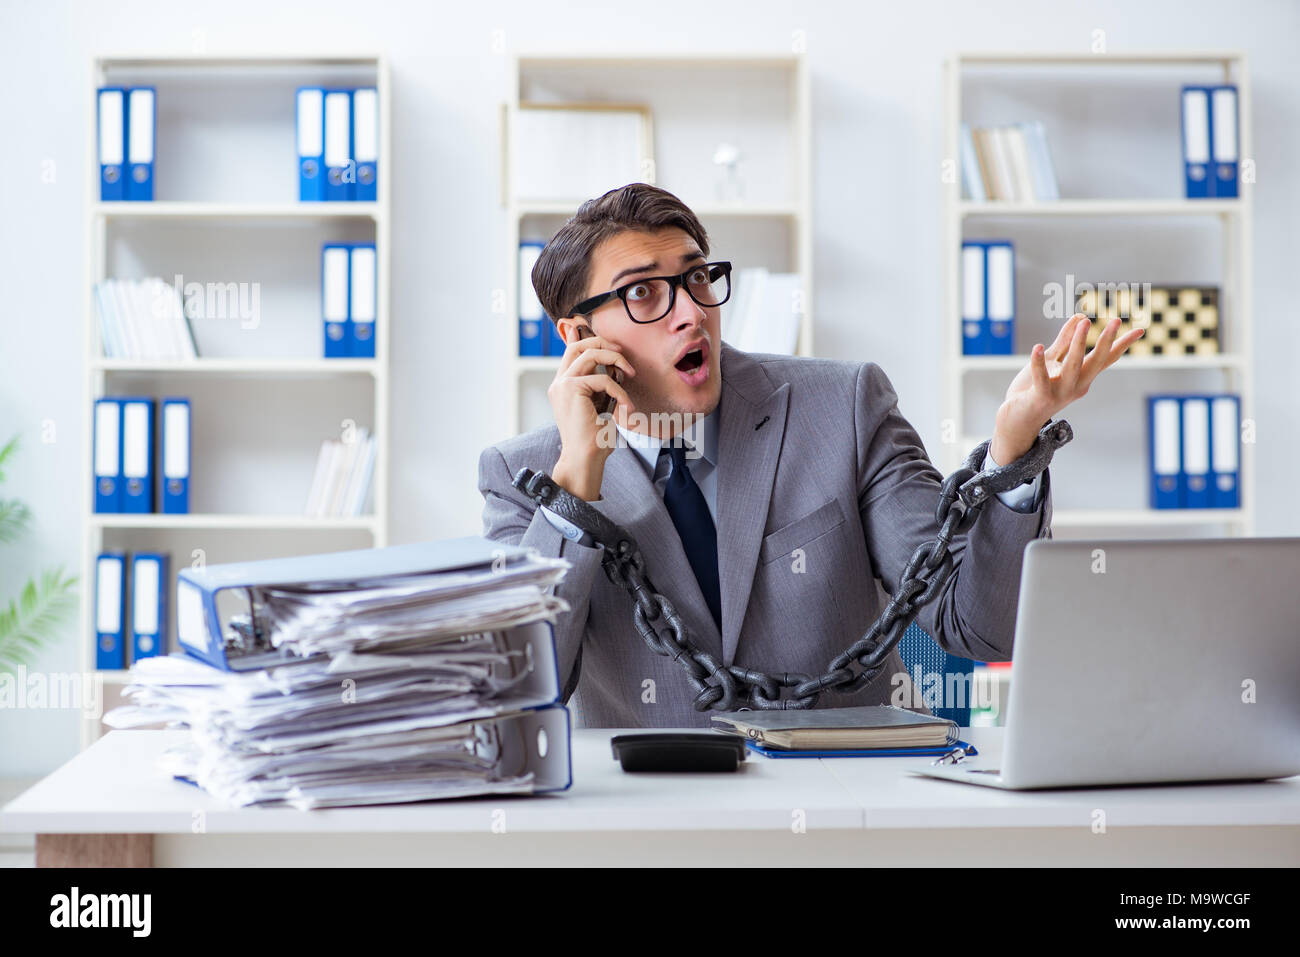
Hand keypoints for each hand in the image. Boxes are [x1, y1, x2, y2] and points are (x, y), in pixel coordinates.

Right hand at [547, 329, 635, 499]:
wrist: (585, 459)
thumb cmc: (594, 439)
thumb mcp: (599, 406)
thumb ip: (601, 386)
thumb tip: (612, 368)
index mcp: (562, 386)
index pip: (571, 351)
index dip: (587, 338)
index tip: (611, 344)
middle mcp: (559, 383)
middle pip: (578, 345)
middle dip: (603, 343)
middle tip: (623, 354)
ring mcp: (563, 384)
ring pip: (591, 354)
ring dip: (616, 360)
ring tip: (631, 373)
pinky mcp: (571, 389)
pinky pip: (603, 379)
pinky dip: (620, 392)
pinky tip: (626, 407)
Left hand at [990, 312, 1144, 462]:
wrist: (1018, 420)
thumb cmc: (1034, 389)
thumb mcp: (1052, 361)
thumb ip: (1064, 341)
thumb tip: (1080, 317)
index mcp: (1082, 376)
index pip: (1106, 358)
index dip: (1122, 344)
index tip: (1140, 330)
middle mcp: (1076, 385)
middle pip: (1095, 361)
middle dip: (1105, 341)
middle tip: (1117, 321)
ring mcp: (1061, 392)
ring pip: (1072, 366)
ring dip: (1078, 344)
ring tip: (1084, 322)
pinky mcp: (1041, 397)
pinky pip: (1041, 377)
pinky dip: (1038, 363)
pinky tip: (1038, 347)